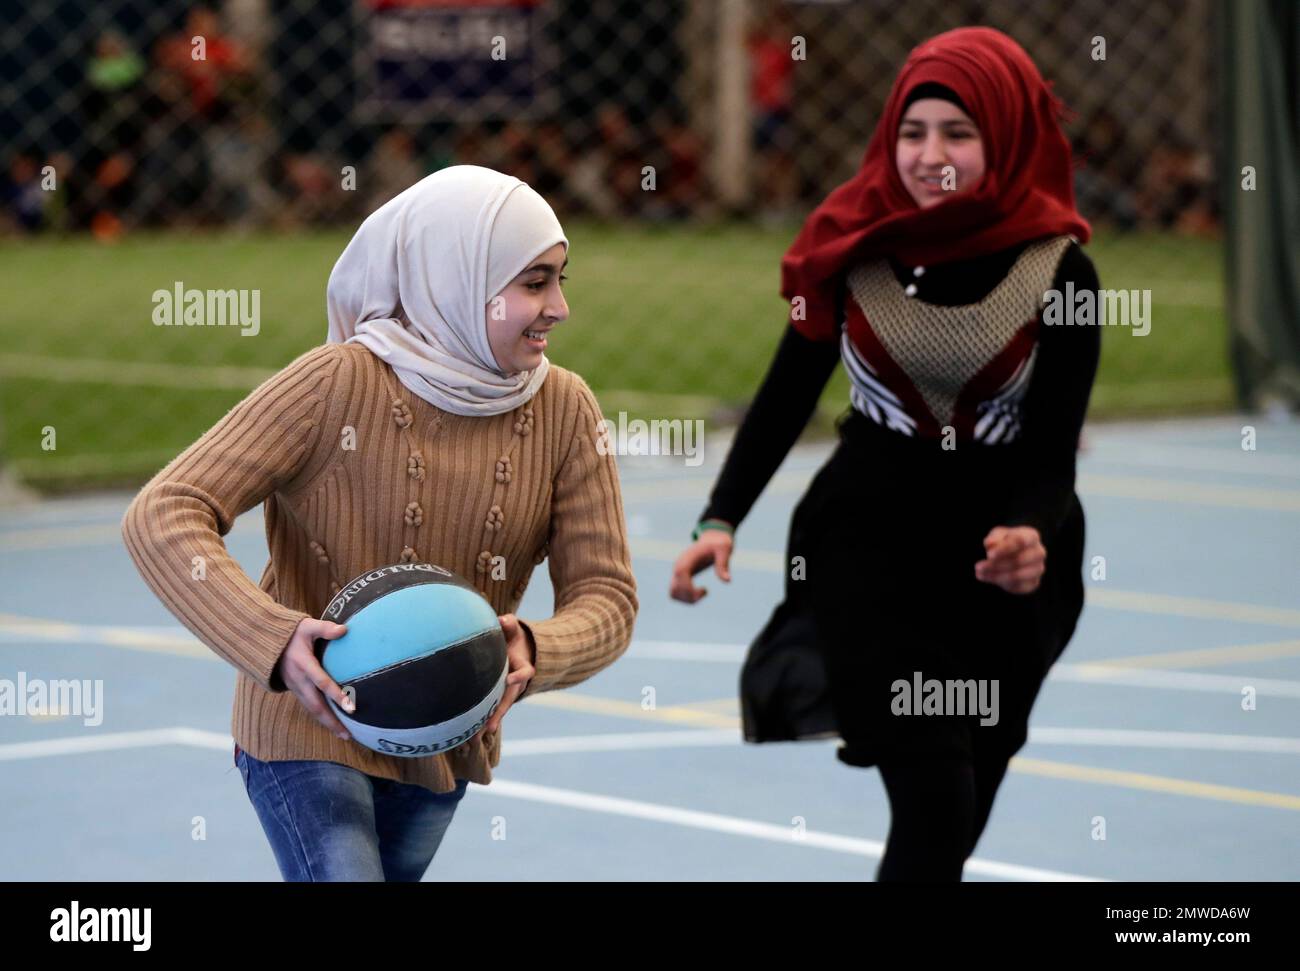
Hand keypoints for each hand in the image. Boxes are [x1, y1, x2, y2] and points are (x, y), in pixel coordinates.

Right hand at [275, 617, 354, 739]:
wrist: (266, 643)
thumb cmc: (291, 633)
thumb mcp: (306, 626)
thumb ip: (325, 628)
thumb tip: (344, 630)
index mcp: (303, 664)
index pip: (322, 682)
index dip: (336, 695)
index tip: (351, 708)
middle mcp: (299, 680)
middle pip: (316, 705)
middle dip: (332, 721)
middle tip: (348, 734)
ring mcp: (295, 687)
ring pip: (312, 709)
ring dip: (327, 723)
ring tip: (344, 735)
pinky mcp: (295, 690)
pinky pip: (309, 707)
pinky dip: (320, 717)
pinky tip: (332, 724)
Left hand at [481, 614, 536, 736]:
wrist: (521, 651)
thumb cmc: (514, 637)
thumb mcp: (514, 629)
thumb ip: (510, 624)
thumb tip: (502, 620)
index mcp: (523, 667)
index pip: (524, 673)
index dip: (518, 676)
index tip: (510, 679)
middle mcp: (516, 683)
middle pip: (508, 700)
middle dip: (498, 713)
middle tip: (488, 727)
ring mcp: (507, 692)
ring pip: (497, 710)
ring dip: (485, 724)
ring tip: (472, 740)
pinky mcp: (497, 697)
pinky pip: (489, 711)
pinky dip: (479, 723)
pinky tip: (466, 737)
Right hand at [668, 527, 733, 603]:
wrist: (712, 540)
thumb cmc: (719, 544)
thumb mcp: (724, 549)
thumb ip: (723, 564)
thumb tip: (727, 581)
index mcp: (687, 558)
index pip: (680, 574)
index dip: (689, 587)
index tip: (705, 590)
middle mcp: (678, 566)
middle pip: (674, 588)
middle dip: (690, 597)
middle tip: (705, 591)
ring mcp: (677, 572)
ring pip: (673, 593)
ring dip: (687, 599)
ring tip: (702, 593)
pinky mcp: (679, 578)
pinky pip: (675, 593)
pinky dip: (686, 598)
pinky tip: (699, 593)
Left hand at [974, 526, 1045, 594]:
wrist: (1014, 554)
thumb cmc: (1005, 541)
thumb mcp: (998, 535)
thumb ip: (994, 537)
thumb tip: (989, 543)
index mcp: (1031, 536)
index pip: (1020, 542)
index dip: (1004, 549)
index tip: (989, 555)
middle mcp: (1039, 552)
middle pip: (1018, 560)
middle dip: (996, 565)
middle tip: (978, 566)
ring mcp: (1038, 569)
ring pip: (1018, 576)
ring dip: (996, 576)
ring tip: (980, 574)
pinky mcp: (1034, 583)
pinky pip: (1018, 586)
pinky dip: (1001, 583)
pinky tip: (989, 578)